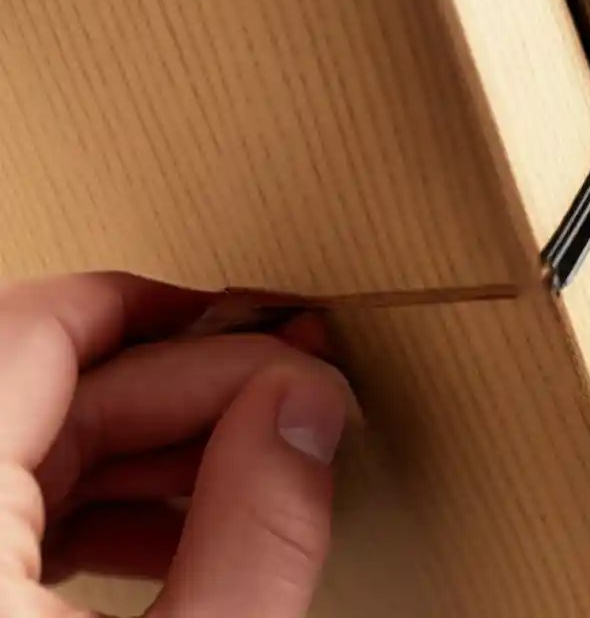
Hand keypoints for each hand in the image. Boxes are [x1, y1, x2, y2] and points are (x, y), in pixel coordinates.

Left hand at [0, 273, 349, 616]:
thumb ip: (253, 537)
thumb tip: (303, 411)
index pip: (30, 334)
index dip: (155, 310)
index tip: (251, 321)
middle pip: (44, 392)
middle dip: (187, 389)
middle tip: (291, 393)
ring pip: (32, 452)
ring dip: (157, 451)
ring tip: (265, 463)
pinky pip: (11, 517)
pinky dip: (108, 510)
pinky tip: (192, 535)